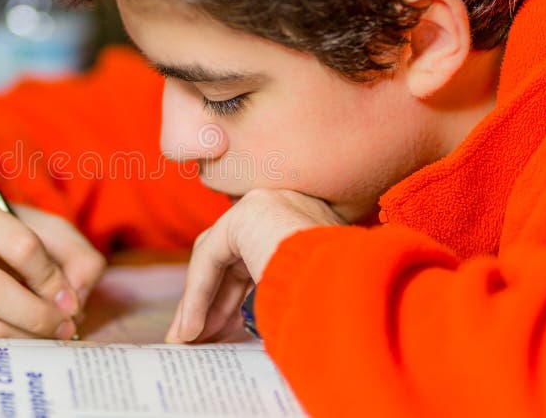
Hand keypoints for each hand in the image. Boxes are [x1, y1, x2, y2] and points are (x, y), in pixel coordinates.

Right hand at [0, 190, 105, 338]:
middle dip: (37, 316)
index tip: (69, 299)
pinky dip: (6, 343)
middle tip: (65, 327)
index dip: (50, 279)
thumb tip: (76, 302)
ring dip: (26, 336)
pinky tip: (26, 336)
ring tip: (51, 334)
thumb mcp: (46, 227)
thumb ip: (75, 255)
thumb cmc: (5, 229)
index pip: (21, 248)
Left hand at [165, 188, 344, 343]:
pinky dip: (199, 295)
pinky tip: (191, 328)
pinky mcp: (246, 215)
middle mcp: (288, 206)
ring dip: (201, 302)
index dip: (237, 295)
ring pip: (217, 258)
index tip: (227, 329)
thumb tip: (253, 322)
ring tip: (190, 340)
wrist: (355, 293)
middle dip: (215, 302)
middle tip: (202, 337)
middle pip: (233, 257)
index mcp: (310, 222)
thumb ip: (280, 295)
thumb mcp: (311, 297)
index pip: (259, 255)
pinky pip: (210, 258)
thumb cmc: (345, 306)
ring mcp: (268, 205)